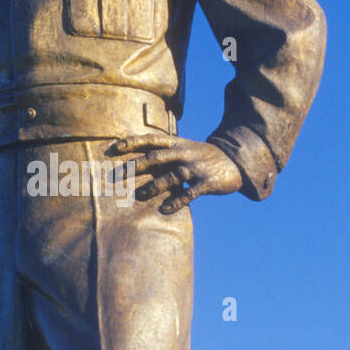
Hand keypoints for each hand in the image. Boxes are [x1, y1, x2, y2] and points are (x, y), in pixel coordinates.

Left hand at [107, 135, 242, 213]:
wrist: (236, 161)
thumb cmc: (203, 157)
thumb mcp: (185, 148)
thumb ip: (165, 153)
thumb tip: (136, 161)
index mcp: (177, 144)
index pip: (151, 139)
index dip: (132, 142)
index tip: (114, 148)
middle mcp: (184, 154)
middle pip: (155, 158)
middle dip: (134, 167)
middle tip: (115, 176)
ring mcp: (195, 168)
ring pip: (171, 176)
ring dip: (153, 186)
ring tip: (138, 195)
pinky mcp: (207, 183)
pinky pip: (189, 194)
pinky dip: (176, 201)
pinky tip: (164, 209)